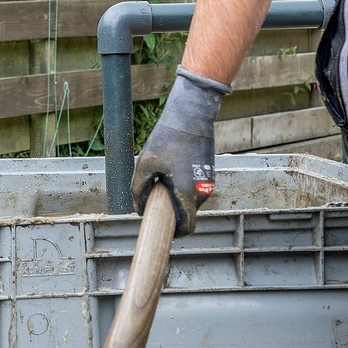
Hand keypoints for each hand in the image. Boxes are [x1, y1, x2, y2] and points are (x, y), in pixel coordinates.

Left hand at [131, 67, 227, 234]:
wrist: (192, 114)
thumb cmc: (168, 138)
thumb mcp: (145, 164)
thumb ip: (138, 190)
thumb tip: (138, 209)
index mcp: (188, 193)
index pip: (188, 227)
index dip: (175, 232)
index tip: (161, 228)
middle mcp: (203, 191)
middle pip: (187, 213)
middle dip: (171, 209)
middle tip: (155, 193)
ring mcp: (209, 181)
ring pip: (191, 199)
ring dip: (177, 195)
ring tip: (164, 175)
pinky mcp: (210, 171)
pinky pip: (195, 187)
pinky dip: (184, 184)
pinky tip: (174, 166)